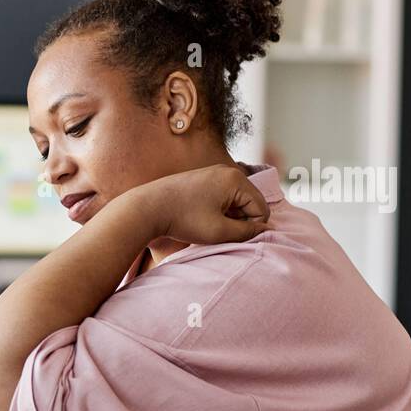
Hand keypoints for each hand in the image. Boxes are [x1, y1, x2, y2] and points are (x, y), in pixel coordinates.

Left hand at [137, 163, 270, 244]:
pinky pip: (221, 197)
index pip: (261, 208)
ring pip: (235, 201)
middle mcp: (227, 172)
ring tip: (210, 228)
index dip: (253, 229)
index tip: (234, 239)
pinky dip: (218, 211)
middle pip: (249, 202)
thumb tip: (263, 230)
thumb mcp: (219, 231)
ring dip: (229, 218)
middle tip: (222, 235)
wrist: (146, 208)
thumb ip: (246, 232)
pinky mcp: (201, 180)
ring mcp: (213, 174)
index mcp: (235, 180)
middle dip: (242, 221)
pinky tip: (203, 220)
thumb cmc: (182, 219)